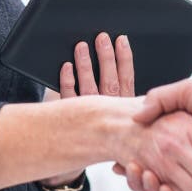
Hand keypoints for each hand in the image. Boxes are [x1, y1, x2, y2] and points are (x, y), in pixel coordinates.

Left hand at [40, 32, 134, 186]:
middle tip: (101, 37)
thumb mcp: (118, 109)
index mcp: (123, 108)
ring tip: (81, 46)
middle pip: (109, 81)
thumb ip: (118, 88)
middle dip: (106, 57)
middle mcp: (108, 111)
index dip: (124, 58)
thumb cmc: (102, 125)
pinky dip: (66, 80)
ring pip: (88, 87)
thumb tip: (115, 55)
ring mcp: (88, 114)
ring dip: (85, 65)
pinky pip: (68, 96)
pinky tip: (65, 67)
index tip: (121, 39)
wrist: (81, 152)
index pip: (126, 79)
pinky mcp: (69, 116)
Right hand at [114, 80, 191, 190]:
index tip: (126, 162)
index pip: (153, 154)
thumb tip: (136, 116)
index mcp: (182, 136)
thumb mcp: (184, 91)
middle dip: (143, 180)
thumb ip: (160, 99)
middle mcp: (191, 156)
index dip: (138, 162)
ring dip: (153, 189)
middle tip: (132, 170)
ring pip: (172, 190)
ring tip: (144, 176)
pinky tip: (162, 187)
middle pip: (159, 176)